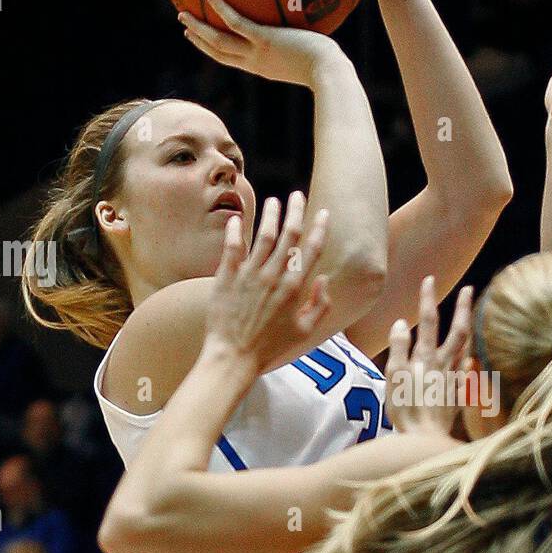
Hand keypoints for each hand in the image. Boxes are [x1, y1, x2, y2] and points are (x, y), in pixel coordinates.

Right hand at [179, 0, 343, 84]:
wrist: (330, 73)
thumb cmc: (328, 65)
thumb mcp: (311, 54)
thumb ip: (301, 42)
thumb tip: (306, 28)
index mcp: (261, 67)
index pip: (231, 59)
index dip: (212, 50)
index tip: (198, 40)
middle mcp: (255, 62)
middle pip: (218, 52)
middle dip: (199, 40)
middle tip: (183, 27)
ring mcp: (258, 52)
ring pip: (219, 41)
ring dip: (199, 28)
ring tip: (183, 13)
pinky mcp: (265, 40)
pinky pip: (237, 23)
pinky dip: (222, 10)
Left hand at [205, 191, 331, 372]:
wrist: (234, 356)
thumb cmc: (271, 347)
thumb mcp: (305, 331)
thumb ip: (320, 305)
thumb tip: (324, 279)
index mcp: (294, 288)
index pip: (311, 250)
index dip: (320, 228)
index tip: (324, 213)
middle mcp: (273, 276)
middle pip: (288, 235)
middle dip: (295, 212)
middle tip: (297, 196)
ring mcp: (249, 275)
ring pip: (263, 236)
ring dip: (270, 215)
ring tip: (274, 201)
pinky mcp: (227, 277)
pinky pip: (233, 247)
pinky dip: (236, 231)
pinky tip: (238, 218)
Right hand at [385, 276, 473, 434]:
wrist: (425, 437)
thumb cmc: (404, 408)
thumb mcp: (393, 376)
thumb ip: (398, 347)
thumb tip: (401, 322)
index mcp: (426, 356)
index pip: (428, 320)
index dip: (428, 299)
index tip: (429, 279)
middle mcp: (444, 363)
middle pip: (458, 330)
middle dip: (463, 307)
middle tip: (469, 288)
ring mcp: (454, 378)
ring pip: (466, 347)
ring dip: (468, 328)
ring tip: (469, 317)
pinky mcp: (459, 393)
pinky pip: (466, 370)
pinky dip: (467, 358)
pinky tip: (467, 358)